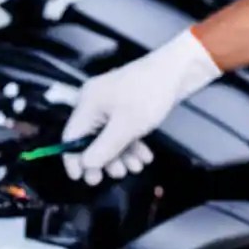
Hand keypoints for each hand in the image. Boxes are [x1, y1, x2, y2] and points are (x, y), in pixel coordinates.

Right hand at [62, 29, 220, 184]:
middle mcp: (95, 104)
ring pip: (109, 137)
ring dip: (121, 155)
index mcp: (87, 104)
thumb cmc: (149, 94)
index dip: (73, 159)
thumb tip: (86, 165)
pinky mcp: (126, 107)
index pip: (71, 137)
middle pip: (90, 139)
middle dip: (104, 159)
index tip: (81, 178)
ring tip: (136, 167)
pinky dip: (131, 144)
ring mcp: (111, 105)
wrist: (177, 70)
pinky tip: (144, 156)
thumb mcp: (126, 127)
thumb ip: (104, 148)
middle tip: (115, 175)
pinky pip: (121, 131)